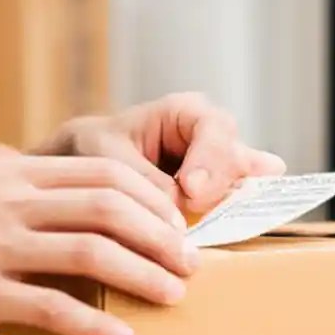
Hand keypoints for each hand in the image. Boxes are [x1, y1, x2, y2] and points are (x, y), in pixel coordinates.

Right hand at [0, 156, 192, 334]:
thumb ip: (9, 189)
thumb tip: (58, 207)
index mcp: (9, 172)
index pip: (102, 171)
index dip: (150, 196)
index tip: (175, 222)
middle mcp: (8, 201)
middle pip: (110, 206)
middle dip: (162, 235)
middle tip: (192, 262)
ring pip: (92, 252)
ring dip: (144, 274)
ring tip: (173, 295)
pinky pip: (50, 307)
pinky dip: (94, 324)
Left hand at [37, 92, 285, 214]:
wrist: (87, 165)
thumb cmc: (96, 150)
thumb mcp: (109, 159)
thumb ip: (144, 179)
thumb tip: (179, 206)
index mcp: (185, 112)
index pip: (214, 128)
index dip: (209, 160)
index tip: (191, 189)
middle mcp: (212, 137)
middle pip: (237, 156)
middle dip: (220, 185)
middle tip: (195, 206)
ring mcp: (222, 168)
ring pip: (246, 181)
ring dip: (232, 204)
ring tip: (222, 218)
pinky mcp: (222, 197)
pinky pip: (244, 203)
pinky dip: (239, 216)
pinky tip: (238, 223)